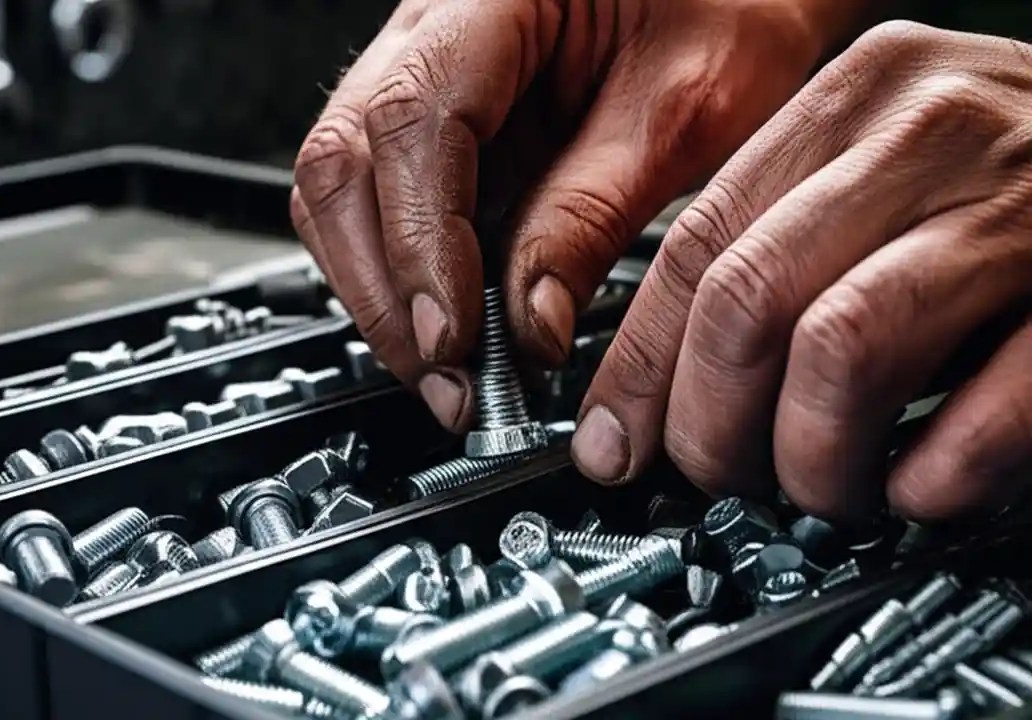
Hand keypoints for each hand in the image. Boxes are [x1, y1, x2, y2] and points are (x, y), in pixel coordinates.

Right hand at [291, 0, 850, 430]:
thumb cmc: (730, 4)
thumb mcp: (689, 108)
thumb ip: (594, 212)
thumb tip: (528, 325)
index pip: (410, 122)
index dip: (420, 243)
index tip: (455, 338)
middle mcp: (427, 27)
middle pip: (341, 164)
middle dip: (386, 292)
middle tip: (451, 384)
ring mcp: (415, 73)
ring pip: (340, 194)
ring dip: (385, 297)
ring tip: (454, 374)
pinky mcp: (429, 125)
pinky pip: (378, 205)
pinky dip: (406, 279)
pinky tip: (453, 331)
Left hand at [574, 21, 1031, 521]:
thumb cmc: (1011, 174)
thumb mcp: (882, 167)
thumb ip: (782, 239)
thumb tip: (663, 378)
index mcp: (853, 98)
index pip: (697, 244)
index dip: (639, 365)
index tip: (614, 443)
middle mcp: (928, 131)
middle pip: (746, 300)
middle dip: (708, 424)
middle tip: (722, 477)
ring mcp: (1021, 203)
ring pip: (839, 346)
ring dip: (810, 455)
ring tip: (821, 488)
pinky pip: (990, 403)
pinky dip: (934, 471)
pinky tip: (919, 486)